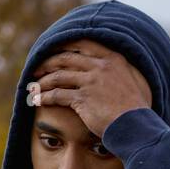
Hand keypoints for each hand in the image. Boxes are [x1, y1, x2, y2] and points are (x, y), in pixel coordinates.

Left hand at [30, 41, 152, 136]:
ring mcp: (90, 82)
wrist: (136, 125)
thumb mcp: (132, 81)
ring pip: (58, 76)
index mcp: (112, 58)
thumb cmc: (136, 108)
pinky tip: (37, 101)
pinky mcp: (82, 99)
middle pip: (66, 58)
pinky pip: (57, 95)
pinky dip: (45, 97)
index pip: (83, 44)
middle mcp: (100, 66)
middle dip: (47, 63)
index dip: (64, 46)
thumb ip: (117, 72)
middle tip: (36, 69)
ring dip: (43, 81)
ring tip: (33, 87)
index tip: (52, 50)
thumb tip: (109, 72)